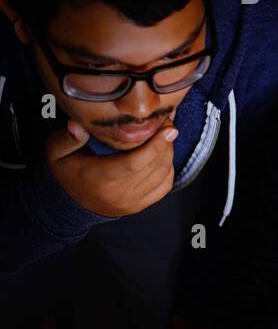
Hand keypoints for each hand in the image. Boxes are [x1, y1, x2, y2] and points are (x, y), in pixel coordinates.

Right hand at [45, 118, 177, 216]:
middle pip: (153, 167)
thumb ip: (68, 138)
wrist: (69, 202)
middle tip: (167, 123)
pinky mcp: (139, 205)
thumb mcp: (58, 152)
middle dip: (165, 143)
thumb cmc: (66, 171)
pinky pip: (164, 186)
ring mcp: (131, 202)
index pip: (134, 163)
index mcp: (99, 178)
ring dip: (168, 153)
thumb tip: (77, 124)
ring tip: (165, 135)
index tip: (168, 128)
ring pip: (162, 175)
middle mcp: (118, 193)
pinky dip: (168, 168)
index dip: (155, 145)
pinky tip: (163, 154)